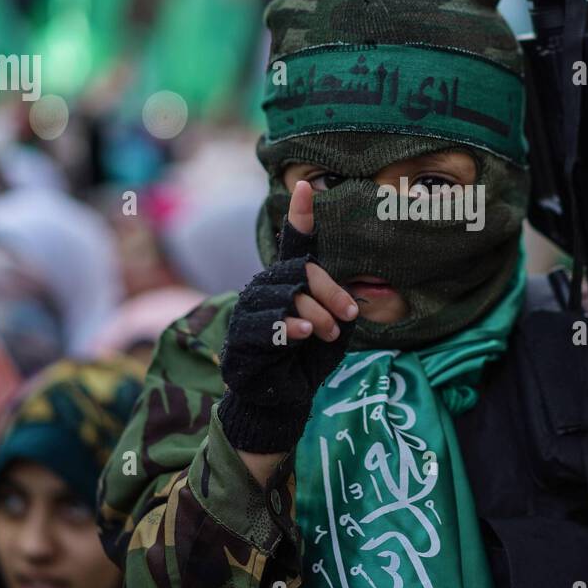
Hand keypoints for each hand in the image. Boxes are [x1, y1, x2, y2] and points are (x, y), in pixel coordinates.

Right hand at [217, 181, 358, 455]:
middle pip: (298, 272)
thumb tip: (348, 295)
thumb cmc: (308, 360)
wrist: (284, 401)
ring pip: (282, 296)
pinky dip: (286, 327)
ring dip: (313, 314)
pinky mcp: (238, 341)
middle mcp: (263, 289)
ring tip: (325, 333)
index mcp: (287, 282)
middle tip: (347, 315)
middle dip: (328, 291)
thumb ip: (337, 305)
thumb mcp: (333, 328)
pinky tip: (301, 334)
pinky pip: (263, 326)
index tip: (308, 185)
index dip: (301, 217)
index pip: (294, 245)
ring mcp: (247, 313)